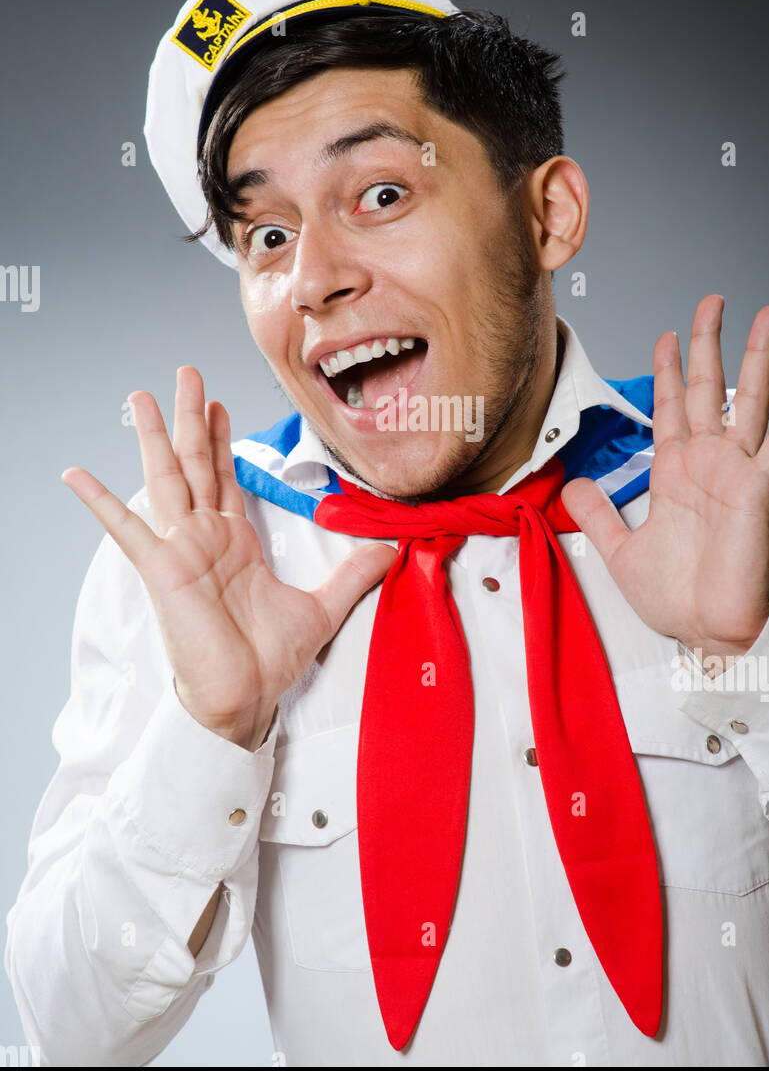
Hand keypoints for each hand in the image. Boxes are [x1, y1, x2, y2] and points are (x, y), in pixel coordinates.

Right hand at [62, 366, 396, 749]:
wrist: (244, 697)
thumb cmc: (269, 660)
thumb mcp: (323, 606)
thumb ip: (354, 573)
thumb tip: (390, 549)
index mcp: (236, 541)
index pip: (226, 476)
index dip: (223, 438)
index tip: (222, 403)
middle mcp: (205, 536)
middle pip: (195, 462)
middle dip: (192, 416)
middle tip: (188, 372)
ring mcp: (180, 549)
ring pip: (166, 478)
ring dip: (155, 436)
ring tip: (144, 395)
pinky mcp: (162, 568)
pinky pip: (126, 528)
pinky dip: (100, 500)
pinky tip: (75, 473)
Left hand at [560, 295, 768, 661]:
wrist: (707, 632)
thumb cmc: (675, 599)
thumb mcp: (620, 551)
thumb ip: (599, 515)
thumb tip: (576, 485)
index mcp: (673, 472)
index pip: (672, 407)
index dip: (670, 370)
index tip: (667, 336)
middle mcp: (705, 464)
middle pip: (707, 388)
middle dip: (708, 342)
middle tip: (713, 301)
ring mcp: (733, 473)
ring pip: (747, 400)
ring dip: (758, 355)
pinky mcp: (755, 491)